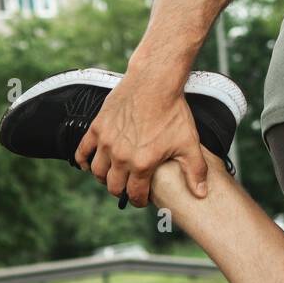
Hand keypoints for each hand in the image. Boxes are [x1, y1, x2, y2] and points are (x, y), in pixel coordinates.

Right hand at [74, 68, 208, 207]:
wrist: (156, 82)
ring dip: (104, 178)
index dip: (140, 200)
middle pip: (114, 186)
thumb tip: (201, 193)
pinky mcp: (97, 127)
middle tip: (128, 187)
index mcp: (142, 163)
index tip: (142, 199)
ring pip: (97, 172)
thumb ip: (195, 171)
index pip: (135, 194)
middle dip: (121, 191)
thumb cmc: (172, 111)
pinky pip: (82, 150)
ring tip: (112, 176)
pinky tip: (88, 164)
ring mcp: (106, 141)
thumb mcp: (189, 143)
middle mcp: (121, 156)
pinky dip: (83, 161)